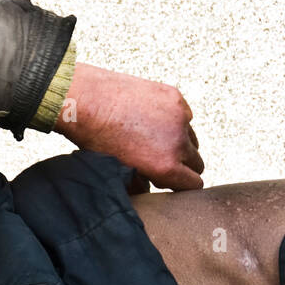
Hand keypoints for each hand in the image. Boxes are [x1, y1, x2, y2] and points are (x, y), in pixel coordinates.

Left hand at [54, 62, 204, 191]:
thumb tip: (149, 188)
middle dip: (183, 165)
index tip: (172, 181)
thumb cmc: (97, 138)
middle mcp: (178, 142)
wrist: (87, 100)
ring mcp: (178, 116)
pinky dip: (174, 119)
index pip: (195, 184)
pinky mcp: (174, 96)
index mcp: (166, 166)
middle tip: (162, 161)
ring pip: (192, 138)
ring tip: (154, 139)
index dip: (183, 185)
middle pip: (197, 162)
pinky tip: (152, 118)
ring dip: (180, 141)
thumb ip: (140, 184)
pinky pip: (185, 114)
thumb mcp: (118, 170)